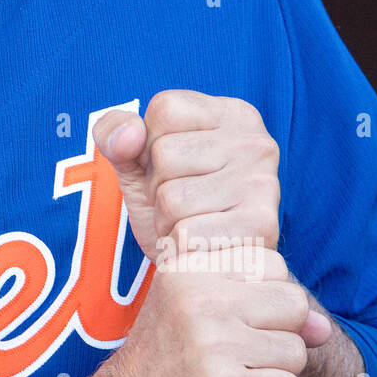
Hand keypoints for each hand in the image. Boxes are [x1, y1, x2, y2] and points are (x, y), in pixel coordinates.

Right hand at [82, 245, 332, 376]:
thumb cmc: (165, 366)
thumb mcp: (198, 312)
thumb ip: (263, 304)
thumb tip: (324, 329)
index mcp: (188, 266)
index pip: (273, 265)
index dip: (262, 302)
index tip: (222, 323)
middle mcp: (198, 296)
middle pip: (293, 304)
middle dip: (275, 336)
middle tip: (227, 356)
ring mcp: (213, 342)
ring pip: (296, 351)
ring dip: (271, 374)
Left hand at [92, 90, 281, 265]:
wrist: (205, 267)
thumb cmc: (174, 204)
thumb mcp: (134, 160)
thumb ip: (115, 133)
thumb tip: (128, 135)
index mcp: (231, 113)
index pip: (165, 108)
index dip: (149, 144)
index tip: (172, 166)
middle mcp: (256, 142)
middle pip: (166, 154)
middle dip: (157, 185)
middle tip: (181, 202)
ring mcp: (262, 183)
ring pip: (172, 198)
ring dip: (165, 220)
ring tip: (189, 222)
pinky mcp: (260, 226)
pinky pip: (186, 233)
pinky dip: (179, 245)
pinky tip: (199, 244)